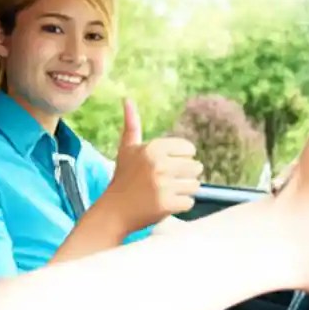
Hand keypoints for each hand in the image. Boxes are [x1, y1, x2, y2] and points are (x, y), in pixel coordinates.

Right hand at [98, 98, 203, 234]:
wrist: (113, 211)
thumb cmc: (122, 178)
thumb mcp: (126, 149)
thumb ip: (132, 124)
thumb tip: (127, 98)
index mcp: (153, 148)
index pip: (189, 148)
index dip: (181, 158)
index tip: (167, 166)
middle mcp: (159, 164)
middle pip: (195, 167)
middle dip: (184, 175)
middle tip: (167, 182)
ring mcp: (164, 185)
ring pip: (195, 185)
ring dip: (184, 190)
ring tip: (167, 192)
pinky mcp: (167, 204)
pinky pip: (189, 202)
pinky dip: (180, 205)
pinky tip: (165, 204)